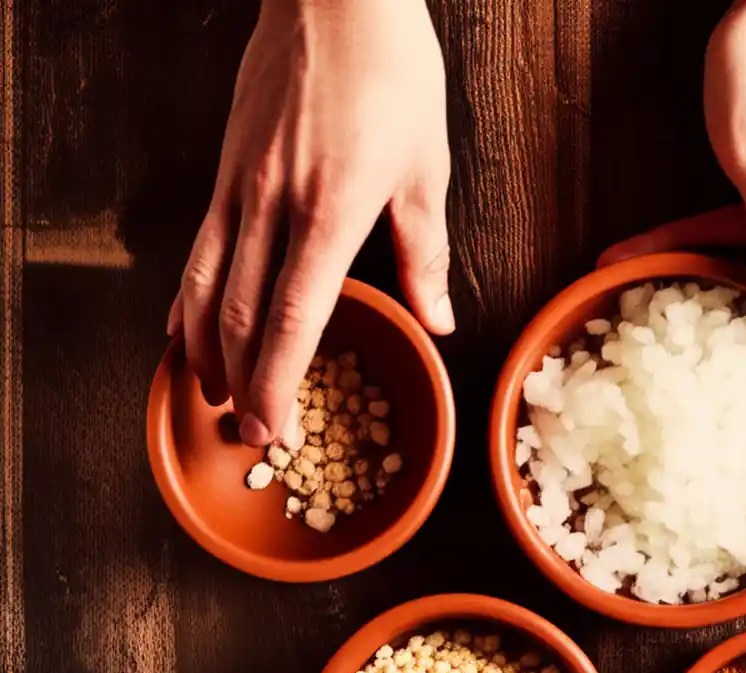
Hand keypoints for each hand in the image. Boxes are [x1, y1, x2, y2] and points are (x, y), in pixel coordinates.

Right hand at [167, 0, 452, 445]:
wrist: (336, 0)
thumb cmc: (392, 76)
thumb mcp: (426, 167)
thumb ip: (426, 253)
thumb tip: (438, 320)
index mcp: (332, 211)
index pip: (295, 318)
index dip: (279, 382)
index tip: (273, 430)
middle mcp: (275, 205)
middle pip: (243, 316)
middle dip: (241, 384)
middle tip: (247, 434)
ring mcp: (241, 186)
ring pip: (208, 285)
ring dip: (205, 349)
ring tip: (210, 394)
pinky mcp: (227, 167)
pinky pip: (200, 245)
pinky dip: (190, 295)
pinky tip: (186, 325)